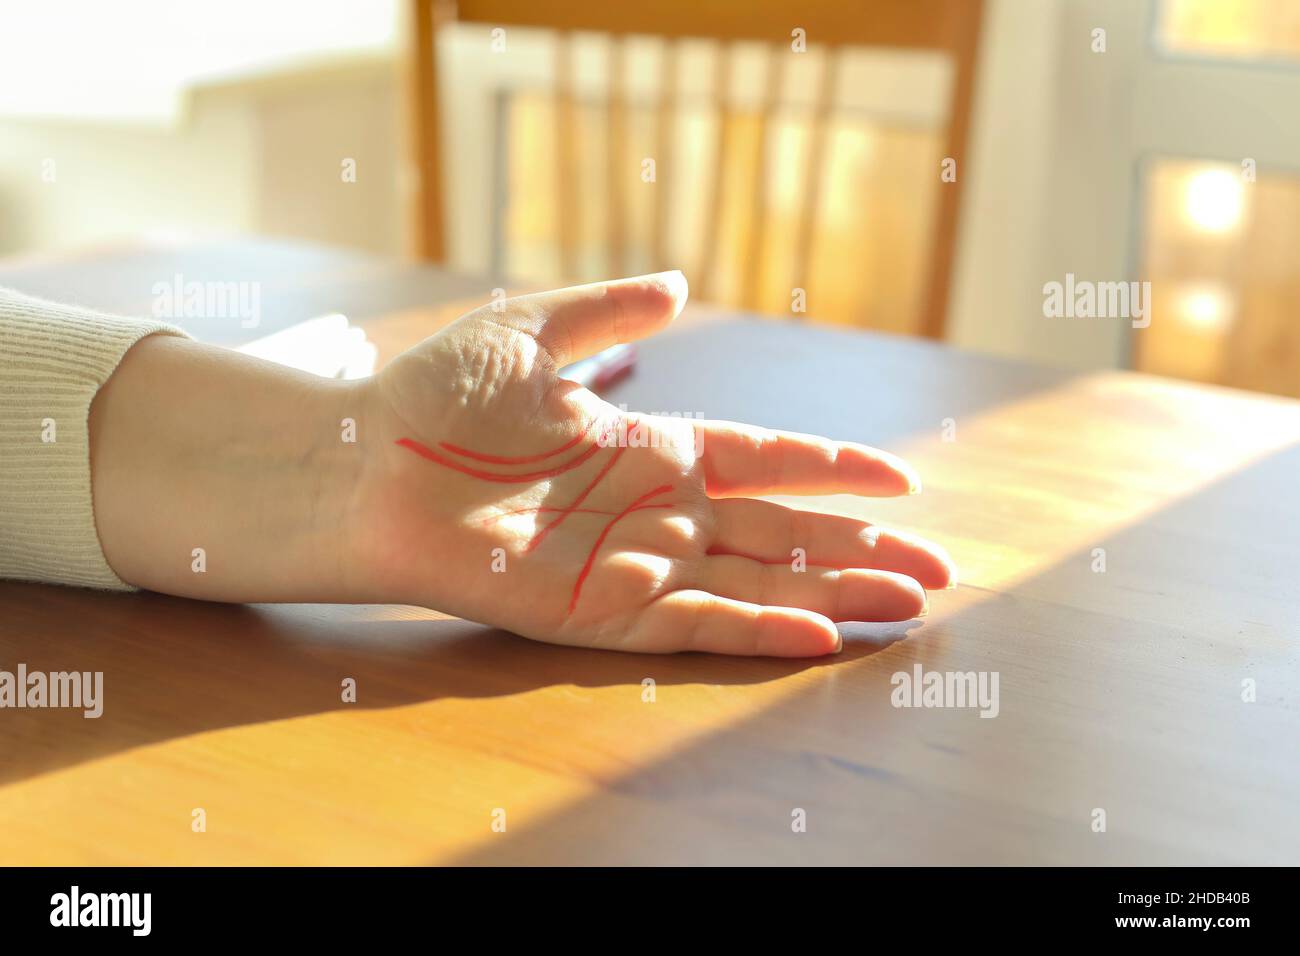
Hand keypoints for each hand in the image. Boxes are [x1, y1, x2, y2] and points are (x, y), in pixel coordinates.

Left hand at [345, 272, 954, 655]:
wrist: (364, 461)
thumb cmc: (437, 398)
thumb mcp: (534, 331)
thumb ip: (610, 313)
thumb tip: (679, 286)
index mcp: (650, 447)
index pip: (765, 459)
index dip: (832, 468)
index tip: (901, 475)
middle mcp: (655, 512)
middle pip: (781, 535)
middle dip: (860, 548)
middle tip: (939, 564)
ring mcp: (632, 565)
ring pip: (754, 585)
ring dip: (832, 595)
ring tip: (908, 603)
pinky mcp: (596, 614)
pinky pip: (690, 626)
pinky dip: (754, 632)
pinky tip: (820, 634)